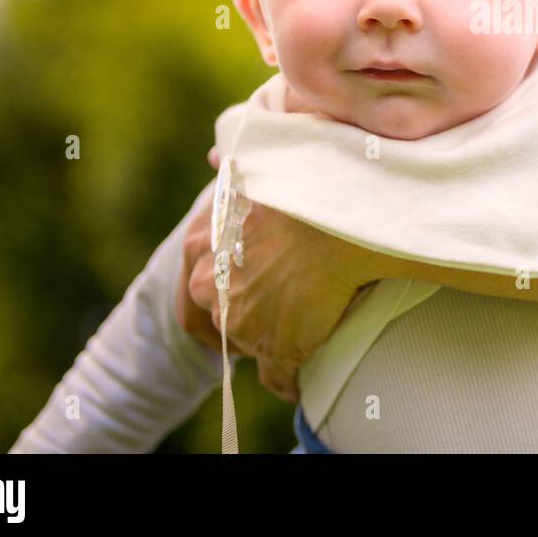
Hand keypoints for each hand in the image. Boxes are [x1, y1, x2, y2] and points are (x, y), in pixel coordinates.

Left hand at [174, 148, 382, 401]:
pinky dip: (292, 380)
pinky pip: (278, 379)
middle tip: (282, 305)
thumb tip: (214, 156)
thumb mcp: (258, 166)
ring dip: (272, 340)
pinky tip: (308, 373)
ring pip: (250, 344)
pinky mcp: (277, 349)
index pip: (198, 279)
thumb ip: (233, 164)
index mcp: (203, 244)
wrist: (339, 220)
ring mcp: (242, 322)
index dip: (226, 284)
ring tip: (305, 329)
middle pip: (220, 314)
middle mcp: (210, 287)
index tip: (251, 284)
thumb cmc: (307, 187)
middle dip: (248, 313)